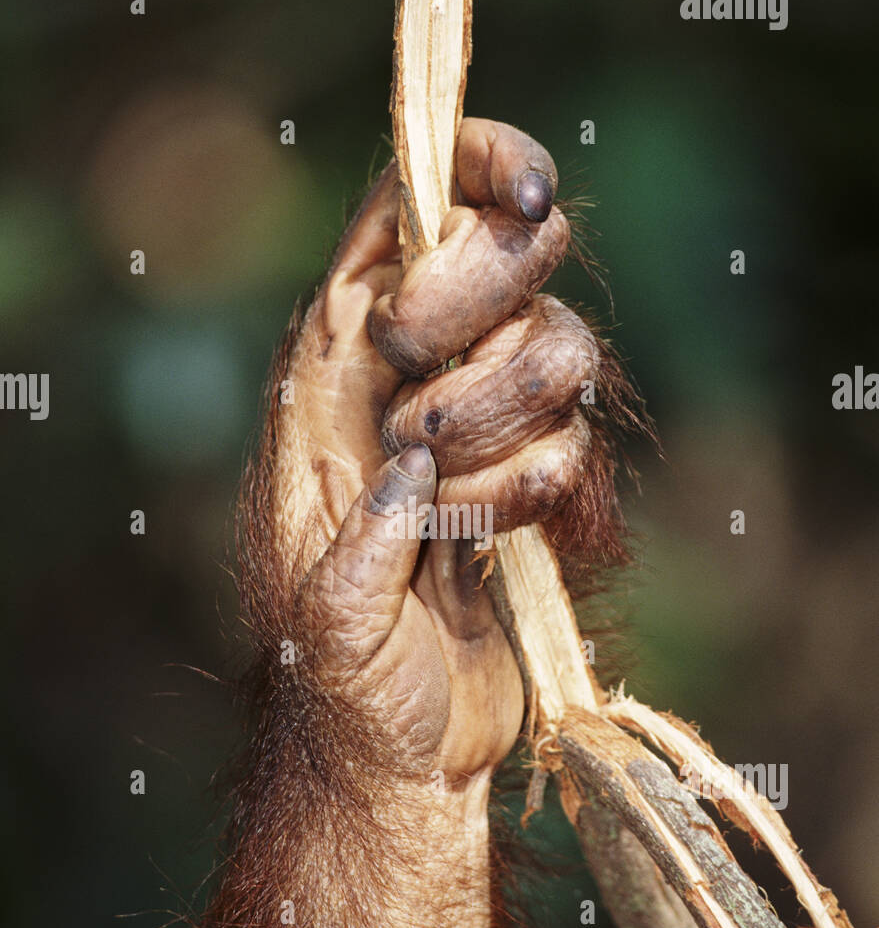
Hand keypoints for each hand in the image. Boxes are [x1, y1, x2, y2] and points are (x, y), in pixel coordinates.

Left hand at [267, 118, 600, 791]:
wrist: (402, 753)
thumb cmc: (344, 690)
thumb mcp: (325, 625)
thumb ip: (361, 539)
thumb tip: (412, 460)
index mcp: (328, 378)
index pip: (393, 218)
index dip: (464, 174)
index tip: (525, 194)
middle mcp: (408, 380)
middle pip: (500, 255)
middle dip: (485, 330)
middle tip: (421, 428)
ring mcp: (478, 424)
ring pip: (556, 345)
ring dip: (507, 432)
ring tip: (447, 517)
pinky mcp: (531, 473)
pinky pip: (570, 434)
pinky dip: (533, 491)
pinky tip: (484, 548)